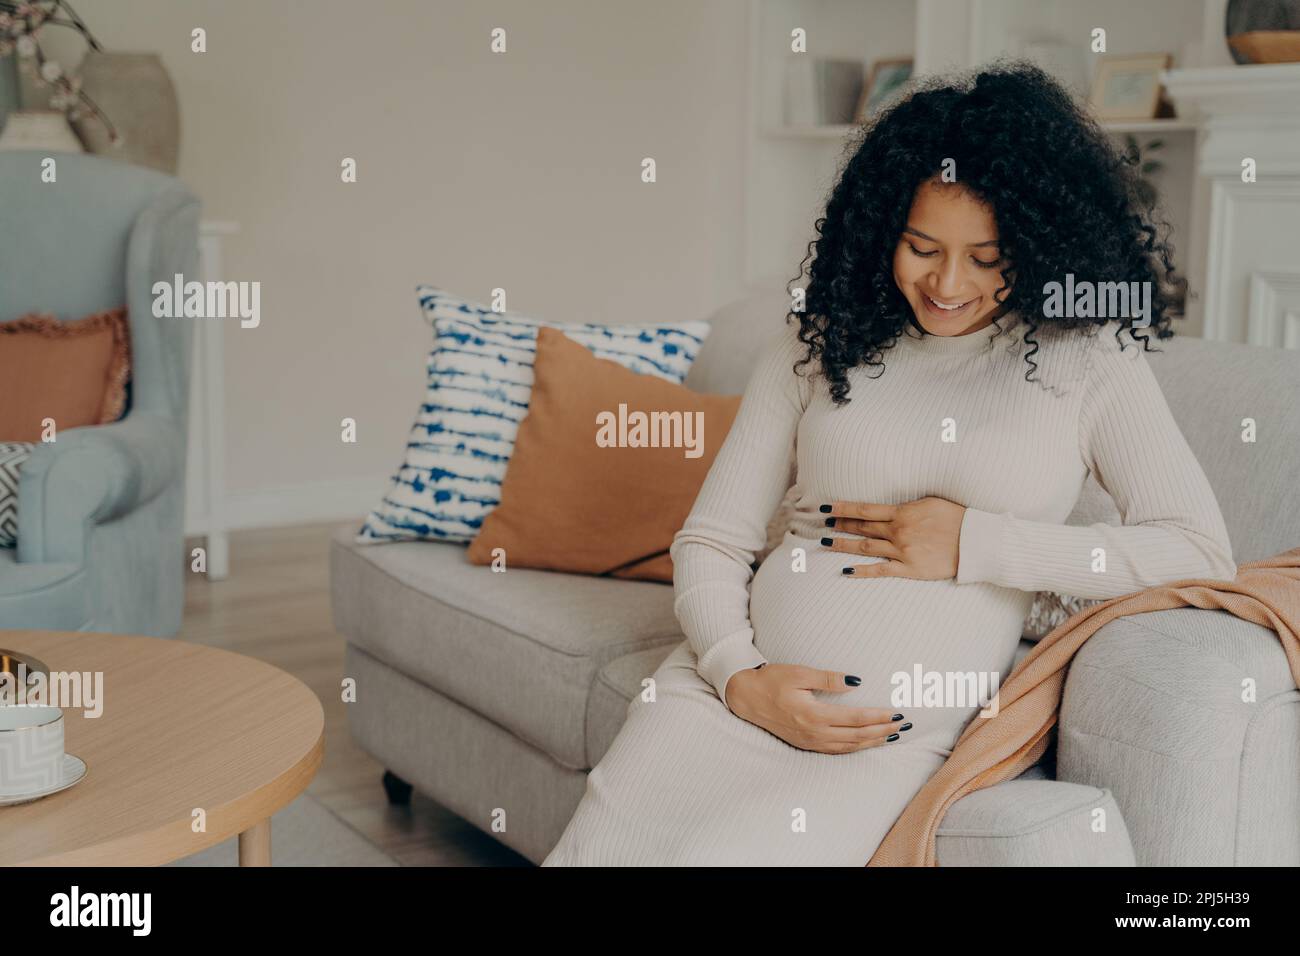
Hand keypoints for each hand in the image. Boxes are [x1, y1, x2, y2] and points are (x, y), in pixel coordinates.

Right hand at [724, 664, 910, 753]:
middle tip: (903, 725)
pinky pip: (837, 750)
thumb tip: (856, 682)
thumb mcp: (799, 673)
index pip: (855, 719)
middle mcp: (814, 732)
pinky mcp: (805, 743)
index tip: (896, 713)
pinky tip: (866, 743)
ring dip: (872, 742)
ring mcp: (810, 741)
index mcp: (813, 715)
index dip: (878, 717)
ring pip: (849, 747)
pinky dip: (856, 748)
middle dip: (882, 731)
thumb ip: (828, 679)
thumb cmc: (772, 680)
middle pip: (856, 736)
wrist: (746, 697)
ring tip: (891, 736)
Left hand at [821, 496, 964, 579]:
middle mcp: (898, 530)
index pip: (865, 509)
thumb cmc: (956, 518)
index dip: (844, 508)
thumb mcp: (929, 503)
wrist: (975, 541)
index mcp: (902, 512)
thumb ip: (908, 506)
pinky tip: (845, 570)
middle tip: (824, 523)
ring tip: (826, 542)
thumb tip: (892, 508)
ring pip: (865, 547)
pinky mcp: (909, 568)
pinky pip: (880, 569)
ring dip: (843, 544)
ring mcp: (902, 550)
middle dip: (841, 525)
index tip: (827, 507)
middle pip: (862, 527)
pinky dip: (861, 570)